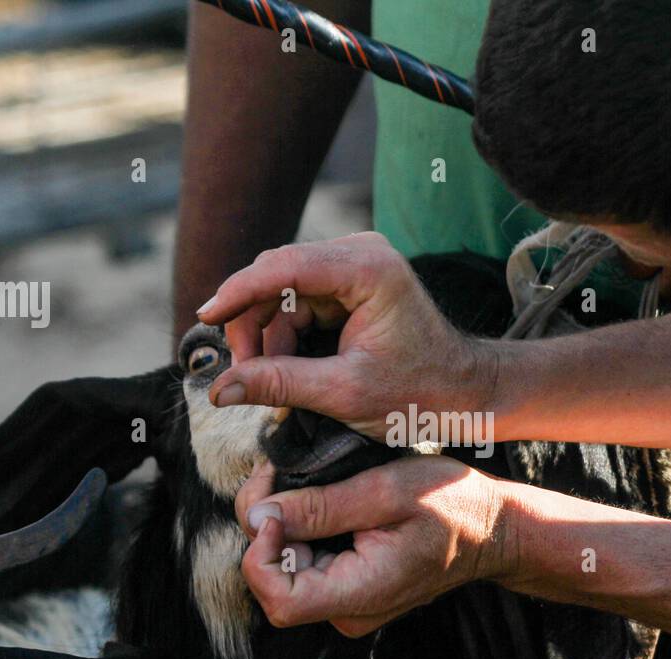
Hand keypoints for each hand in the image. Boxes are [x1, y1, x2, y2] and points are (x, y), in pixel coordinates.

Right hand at [196, 232, 497, 439]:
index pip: (284, 266)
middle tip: (242, 375)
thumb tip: (220, 390)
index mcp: (368, 270)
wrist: (464, 392)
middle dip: (252, 323)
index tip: (205, 316)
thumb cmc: (420, 393)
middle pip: (277, 275)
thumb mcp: (345, 394)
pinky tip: (287, 370)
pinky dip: (285, 335)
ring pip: (283, 290)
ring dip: (268, 335)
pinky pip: (298, 300)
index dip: (238, 291)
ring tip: (272, 384)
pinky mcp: (350, 282)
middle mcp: (361, 253)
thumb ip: (280, 384)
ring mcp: (356, 264)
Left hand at [233, 455, 510, 635]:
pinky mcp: (345, 587)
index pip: (278, 600)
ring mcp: (346, 602)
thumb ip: (322, 507)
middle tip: (279, 472)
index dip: (262, 554)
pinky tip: (314, 496)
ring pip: (282, 568)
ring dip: (279, 522)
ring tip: (299, 478)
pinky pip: (302, 562)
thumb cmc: (451, 507)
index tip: (279, 506)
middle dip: (265, 525)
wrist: (491, 530)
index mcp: (360, 594)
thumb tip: (257, 516)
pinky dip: (297, 527)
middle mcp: (347, 610)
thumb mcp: (387, 491)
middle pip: (272, 580)